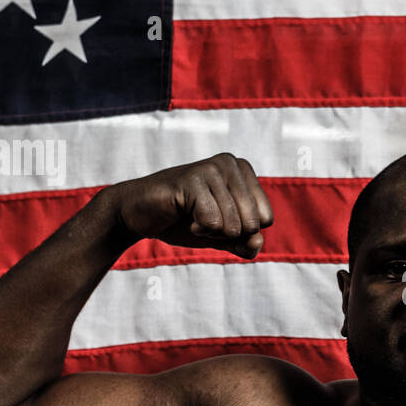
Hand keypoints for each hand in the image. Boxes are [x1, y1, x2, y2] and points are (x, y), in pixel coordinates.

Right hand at [106, 153, 272, 256]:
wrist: (138, 215)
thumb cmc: (182, 221)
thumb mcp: (221, 236)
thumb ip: (245, 242)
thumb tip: (257, 243)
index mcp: (244, 171)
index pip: (266, 218)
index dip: (241, 231)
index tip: (217, 218)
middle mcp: (231, 163)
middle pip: (253, 223)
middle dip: (227, 233)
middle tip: (202, 218)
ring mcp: (212, 169)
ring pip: (234, 225)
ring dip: (211, 231)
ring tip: (191, 215)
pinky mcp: (193, 180)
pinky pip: (213, 223)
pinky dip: (199, 229)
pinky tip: (182, 213)